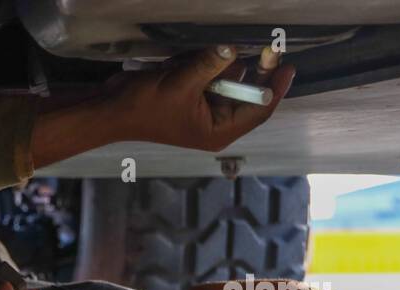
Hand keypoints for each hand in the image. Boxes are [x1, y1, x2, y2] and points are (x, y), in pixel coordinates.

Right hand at [97, 45, 295, 152]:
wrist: (112, 108)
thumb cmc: (144, 107)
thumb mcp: (181, 83)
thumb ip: (211, 64)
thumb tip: (234, 49)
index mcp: (218, 130)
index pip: (259, 110)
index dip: (275, 87)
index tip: (287, 64)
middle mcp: (216, 121)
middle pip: (247, 92)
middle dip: (246, 71)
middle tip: (265, 49)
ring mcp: (204, 106)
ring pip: (228, 76)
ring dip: (212, 65)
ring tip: (184, 67)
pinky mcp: (193, 94)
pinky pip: (210, 72)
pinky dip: (199, 64)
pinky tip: (176, 67)